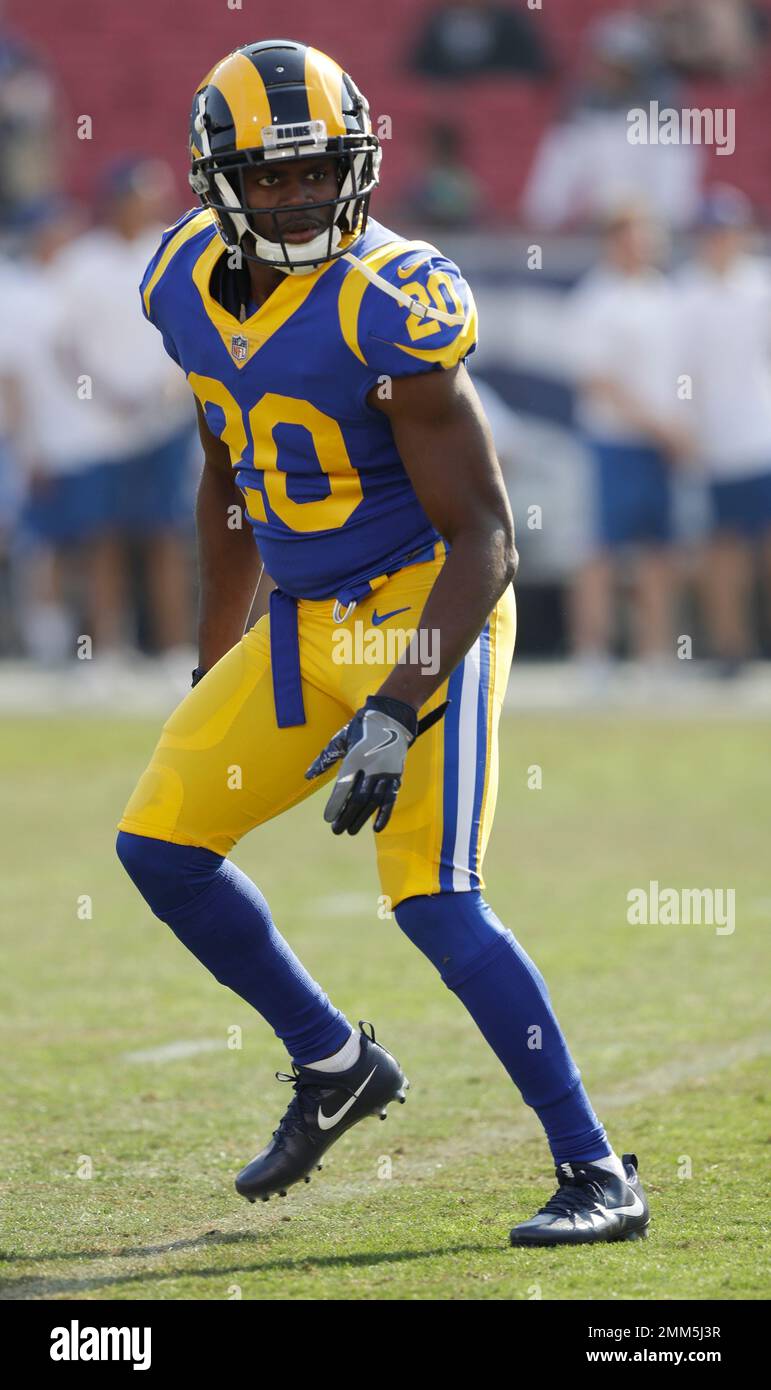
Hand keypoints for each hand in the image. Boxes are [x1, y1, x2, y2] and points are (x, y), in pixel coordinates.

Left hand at [305, 694, 446, 834]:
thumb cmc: (362, 727)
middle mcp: (371, 767)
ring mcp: (386, 772)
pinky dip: (385, 814)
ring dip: (361, 818)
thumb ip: (325, 758)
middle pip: (358, 798)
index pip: (344, 786)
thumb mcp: (341, 739)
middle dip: (346, 816)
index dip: (336, 804)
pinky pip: (391, 798)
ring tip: (350, 830)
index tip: (328, 818)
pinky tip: (377, 828)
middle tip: (336, 830)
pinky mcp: (396, 776)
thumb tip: (308, 775)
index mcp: (355, 757)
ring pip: (373, 802)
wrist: (392, 716)